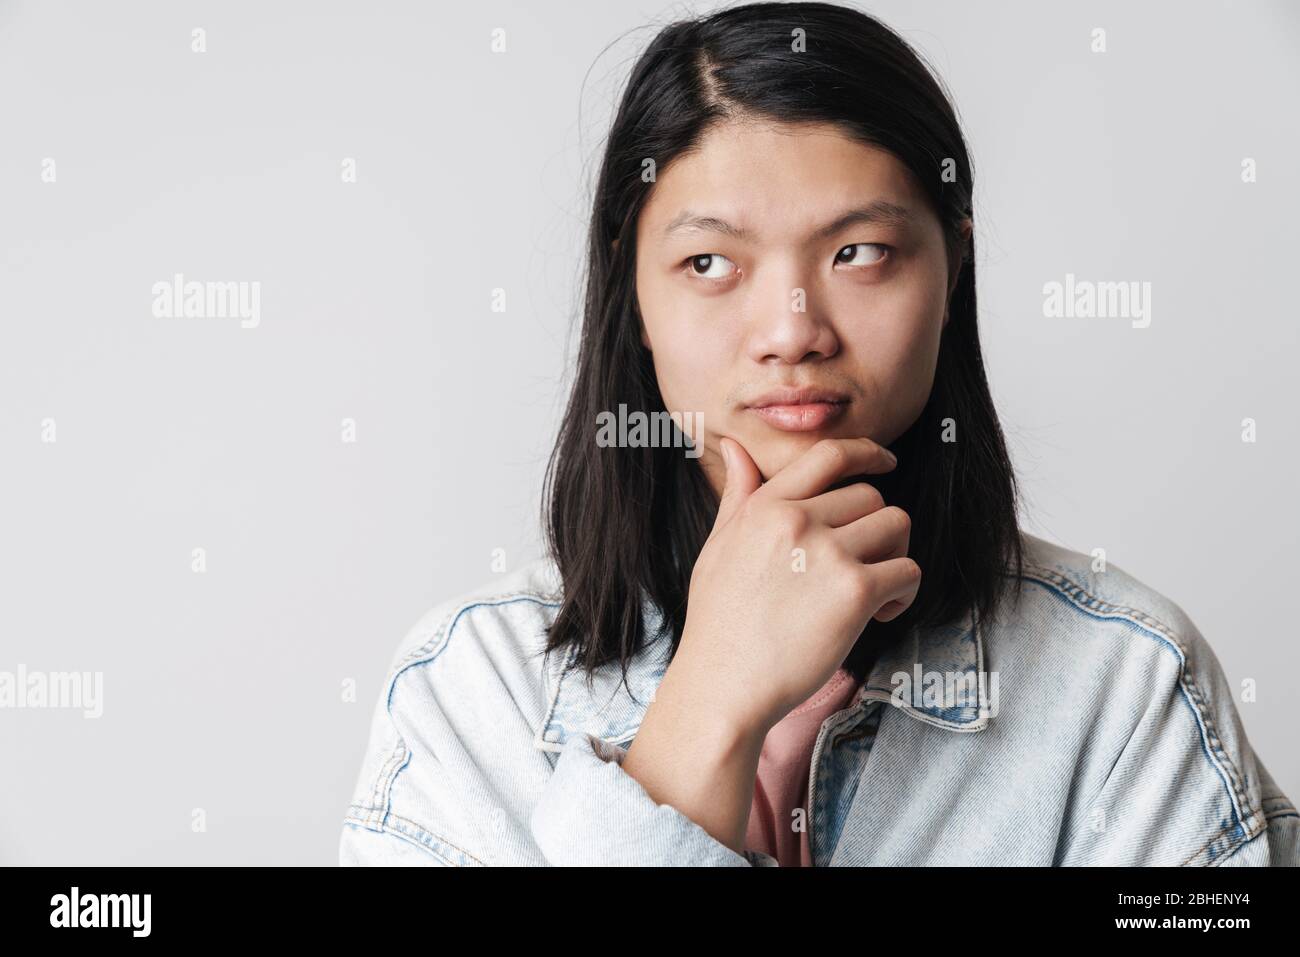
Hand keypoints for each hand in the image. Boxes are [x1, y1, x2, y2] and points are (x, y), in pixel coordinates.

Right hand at [672, 436, 919, 736]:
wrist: (722, 686)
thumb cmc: (719, 623)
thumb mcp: (718, 547)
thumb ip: (737, 495)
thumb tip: (735, 447)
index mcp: (766, 507)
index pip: (829, 454)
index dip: (867, 452)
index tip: (886, 462)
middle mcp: (797, 521)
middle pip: (870, 495)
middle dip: (876, 527)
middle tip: (864, 564)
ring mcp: (827, 553)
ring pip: (896, 525)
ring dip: (895, 555)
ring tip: (875, 590)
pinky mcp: (855, 591)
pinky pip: (908, 570)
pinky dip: (905, 592)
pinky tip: (880, 614)